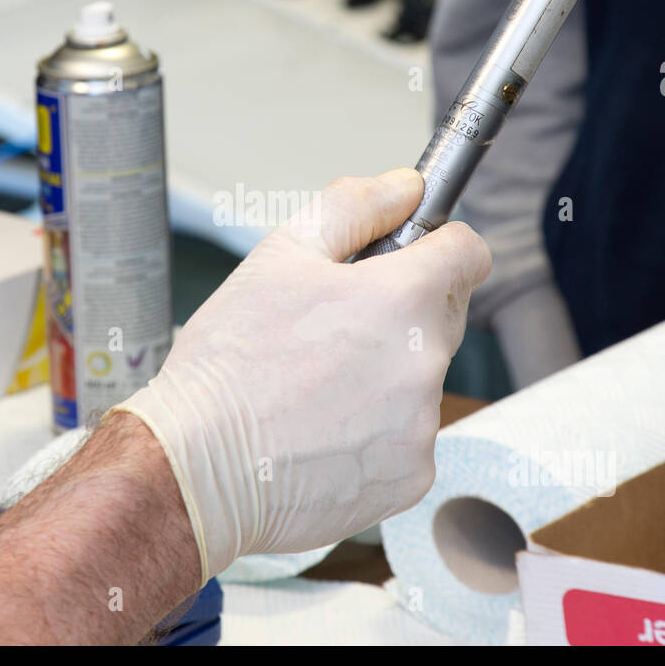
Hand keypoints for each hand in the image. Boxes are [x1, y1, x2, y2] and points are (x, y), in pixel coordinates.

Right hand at [108, 169, 490, 581]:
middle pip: (444, 317)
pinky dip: (376, 434)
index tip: (408, 258)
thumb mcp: (278, 256)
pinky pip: (409, 437)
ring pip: (422, 380)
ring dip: (386, 376)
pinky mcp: (411, 478)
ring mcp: (422, 427)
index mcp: (403, 299)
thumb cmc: (228, 363)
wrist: (195, 470)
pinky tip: (321, 434)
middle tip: (329, 331)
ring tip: (313, 389)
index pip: (469, 252)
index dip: (436, 247)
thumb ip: (354, 206)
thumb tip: (407, 187)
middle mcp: (427, 364)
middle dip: (402, 313)